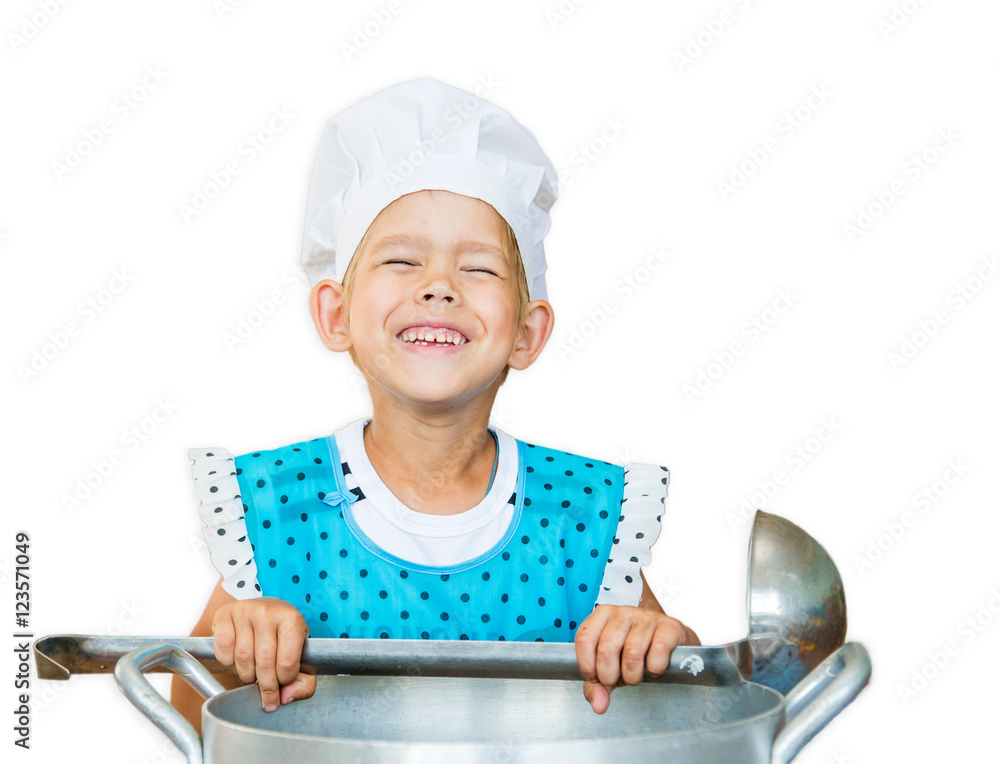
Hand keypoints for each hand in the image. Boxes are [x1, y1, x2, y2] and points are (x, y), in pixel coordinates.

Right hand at [211, 597, 315, 711]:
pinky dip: (228, 663)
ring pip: (242, 659)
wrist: (264, 611)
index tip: (283, 683)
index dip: (285, 680)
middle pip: (264, 662)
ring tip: (254, 673)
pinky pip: (223, 650)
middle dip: (266, 686)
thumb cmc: (284, 637)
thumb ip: (304, 683)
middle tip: (267, 695)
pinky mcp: (224, 615)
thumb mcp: (303, 657)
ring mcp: (244, 611)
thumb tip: (286, 698)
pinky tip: (237, 659)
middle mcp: (268, 612)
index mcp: (292, 619)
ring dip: (247, 675)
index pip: (287, 661)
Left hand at [574, 604, 697, 713]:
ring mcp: (647, 617)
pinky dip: (655, 667)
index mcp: (603, 616)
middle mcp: (623, 613)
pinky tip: (654, 668)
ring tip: (636, 675)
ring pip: (632, 652)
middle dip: (610, 675)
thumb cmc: (635, 652)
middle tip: (619, 680)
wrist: (669, 644)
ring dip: (633, 675)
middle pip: (607, 648)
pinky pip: (658, 649)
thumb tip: (598, 705)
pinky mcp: (669, 626)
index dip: (588, 665)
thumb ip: (598, 687)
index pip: (584, 638)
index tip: (596, 677)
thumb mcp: (611, 668)